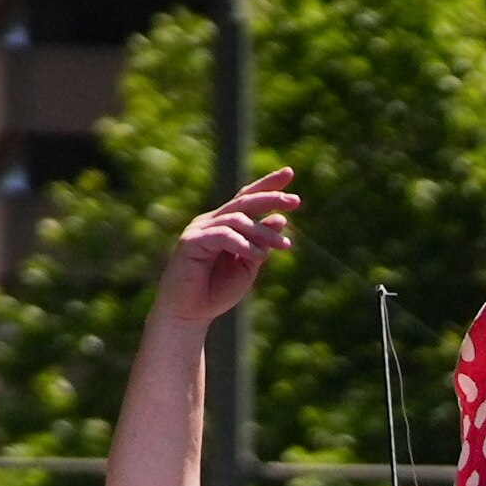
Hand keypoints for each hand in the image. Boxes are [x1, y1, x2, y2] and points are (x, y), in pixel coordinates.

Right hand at [159, 170, 297, 325]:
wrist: (190, 313)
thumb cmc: (217, 291)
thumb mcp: (248, 264)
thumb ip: (261, 242)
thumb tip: (280, 218)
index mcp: (225, 224)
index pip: (247, 198)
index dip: (267, 184)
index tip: (289, 172)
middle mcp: (211, 221)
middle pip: (243, 201)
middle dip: (270, 198)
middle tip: (295, 201)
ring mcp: (200, 229)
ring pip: (237, 219)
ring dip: (263, 231)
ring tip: (284, 245)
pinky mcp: (191, 242)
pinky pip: (223, 236)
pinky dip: (243, 244)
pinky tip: (258, 256)